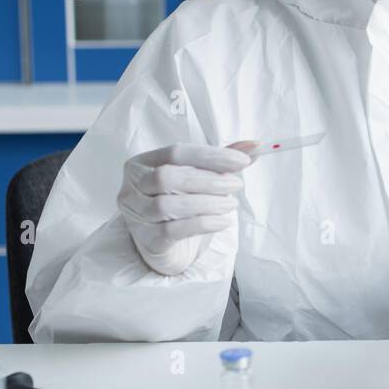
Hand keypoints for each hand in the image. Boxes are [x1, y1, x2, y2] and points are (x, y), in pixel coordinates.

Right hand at [118, 144, 250, 275]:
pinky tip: (222, 221)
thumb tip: (256, 146)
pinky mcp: (146, 239)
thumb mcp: (199, 177)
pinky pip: (173, 230)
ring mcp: (135, 214)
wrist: (166, 243)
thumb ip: (222, 161)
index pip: (175, 152)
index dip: (210, 156)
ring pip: (168, 205)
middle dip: (208, 181)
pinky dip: (203, 224)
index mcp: (143, 163)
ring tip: (231, 204)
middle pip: (168, 177)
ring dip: (206, 203)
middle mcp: (132, 186)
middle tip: (237, 185)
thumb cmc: (180, 203)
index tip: (242, 161)